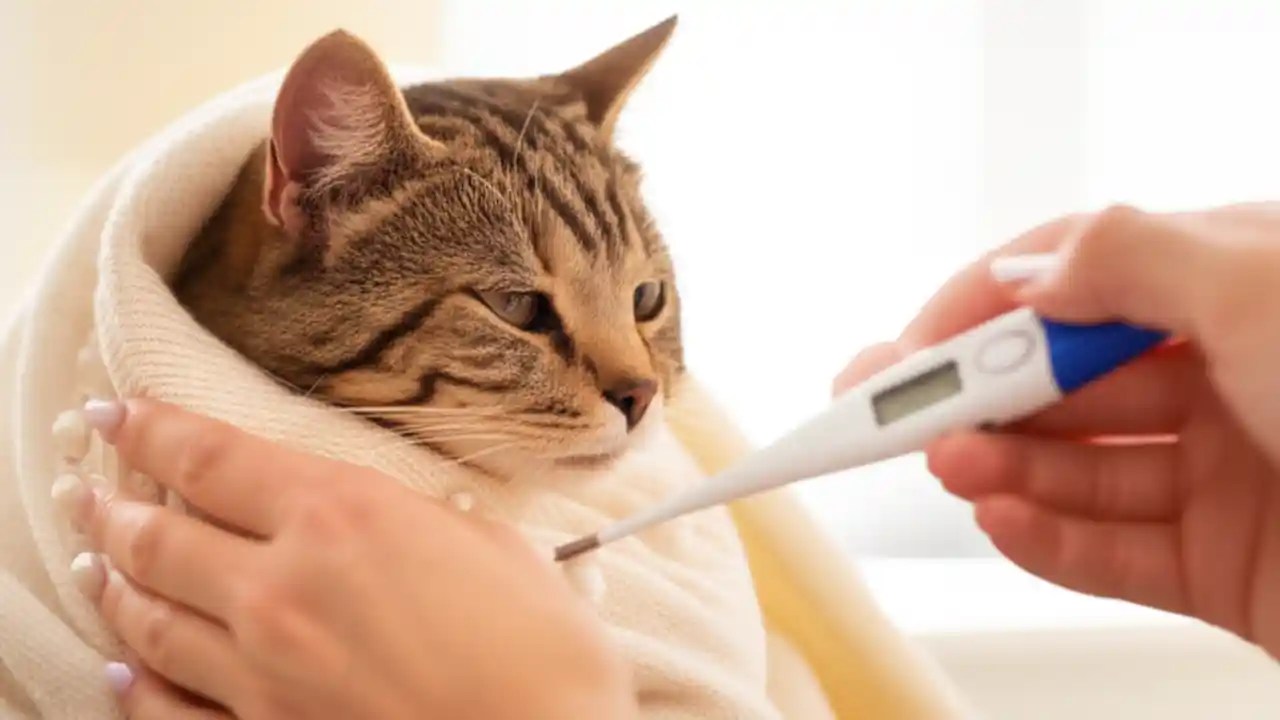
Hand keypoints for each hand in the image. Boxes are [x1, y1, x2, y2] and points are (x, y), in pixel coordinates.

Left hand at [74, 399, 634, 718]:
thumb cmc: (545, 654)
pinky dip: (134, 685)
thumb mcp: (493, 550)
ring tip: (96, 562)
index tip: (116, 412)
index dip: (149, 427)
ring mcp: (265, 674)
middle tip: (92, 490)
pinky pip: (167, 712)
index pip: (210, 458)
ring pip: (151, 621)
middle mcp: (283, 588)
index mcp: (343, 517)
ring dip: (114, 585)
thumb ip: (423, 528)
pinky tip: (121, 668)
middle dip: (115, 508)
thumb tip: (404, 528)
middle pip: (160, 538)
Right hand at [834, 204, 1279, 657]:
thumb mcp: (1266, 289)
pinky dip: (1048, 540)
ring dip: (1003, 470)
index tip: (909, 344)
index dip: (982, 306)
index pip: (1075, 276)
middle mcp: (1224, 373)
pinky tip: (1000, 520)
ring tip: (953, 471)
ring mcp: (1222, 471)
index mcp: (1235, 284)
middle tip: (900, 415)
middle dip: (978, 397)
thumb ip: (1130, 257)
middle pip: (1064, 379)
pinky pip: (1112, 551)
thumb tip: (1027, 272)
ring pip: (1078, 468)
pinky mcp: (1224, 563)